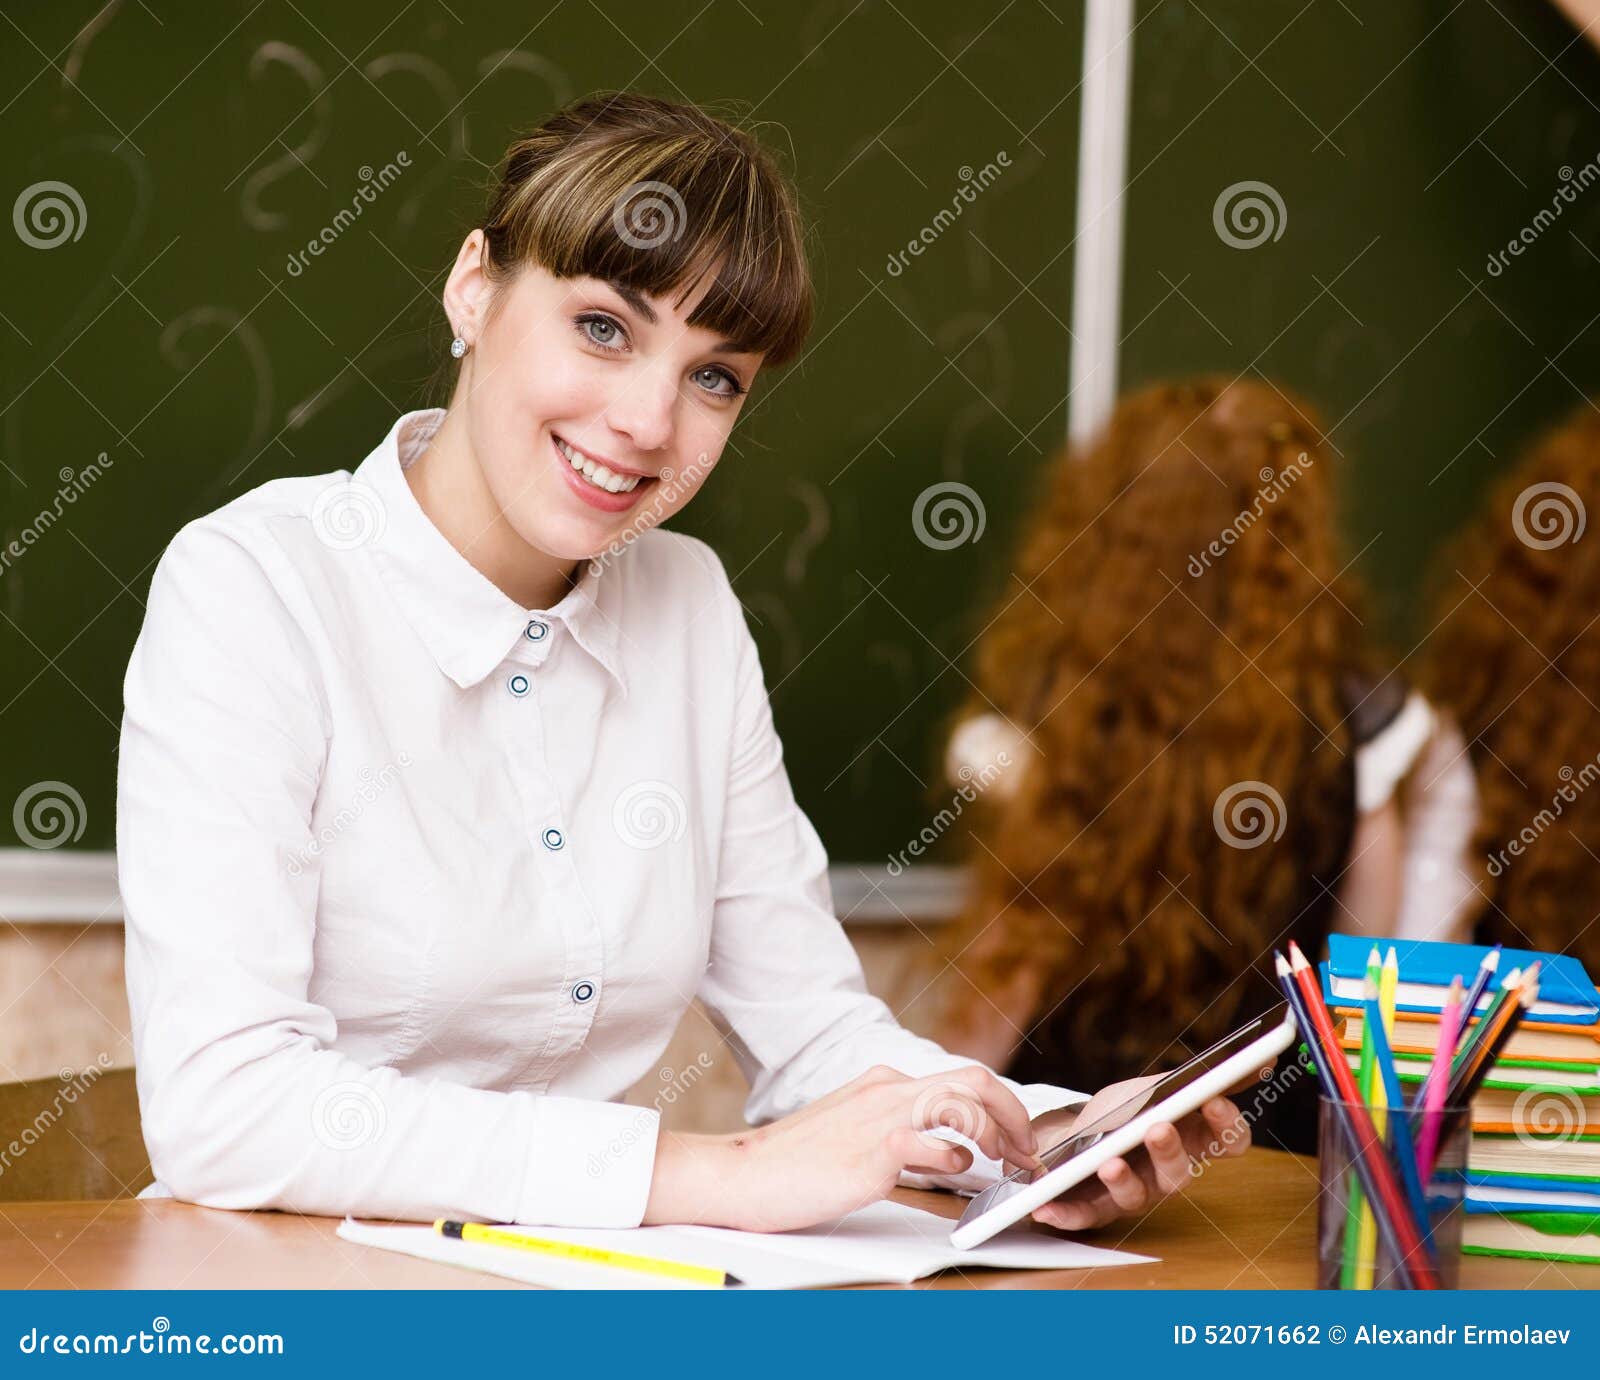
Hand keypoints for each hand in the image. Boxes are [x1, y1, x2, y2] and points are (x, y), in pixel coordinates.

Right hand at [643, 1064, 1041, 1232]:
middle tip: (1028, 1152)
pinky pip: (935, 1143)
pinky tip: (957, 1172)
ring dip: (999, 1133)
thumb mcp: (853, 1135)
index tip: (1017, 1141)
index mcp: (884, 1083)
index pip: (960, 1079)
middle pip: (974, 1079)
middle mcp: (888, 1089)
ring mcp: (881, 1114)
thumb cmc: (792, 1164)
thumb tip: (948, 1151)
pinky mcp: (874, 1147)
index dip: (1001, 1108)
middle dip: (1014, 1114)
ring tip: (1008, 1165)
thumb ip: (899, 1133)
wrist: (743, 1173)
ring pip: (964, 1101)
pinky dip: (958, 1157)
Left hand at [1026, 1090, 1249, 1232]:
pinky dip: (1066, 1213)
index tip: (1213, 1099)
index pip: (1226, 1141)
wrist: (1069, 1136)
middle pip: (1181, 1172)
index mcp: (1191, 1141)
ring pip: (1137, 1196)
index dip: (1225, 1124)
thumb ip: (1196, 1080)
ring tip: (1108, 1162)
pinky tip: (1046, 1207)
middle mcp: (1167, 1173)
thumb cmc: (1121, 1113)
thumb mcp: (1153, 1089)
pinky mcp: (1095, 1208)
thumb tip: (1257, 1061)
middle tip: (1158, 1127)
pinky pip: (1083, 1215)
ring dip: (1123, 1180)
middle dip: (1170, 1150)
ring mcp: (1133, 1192)